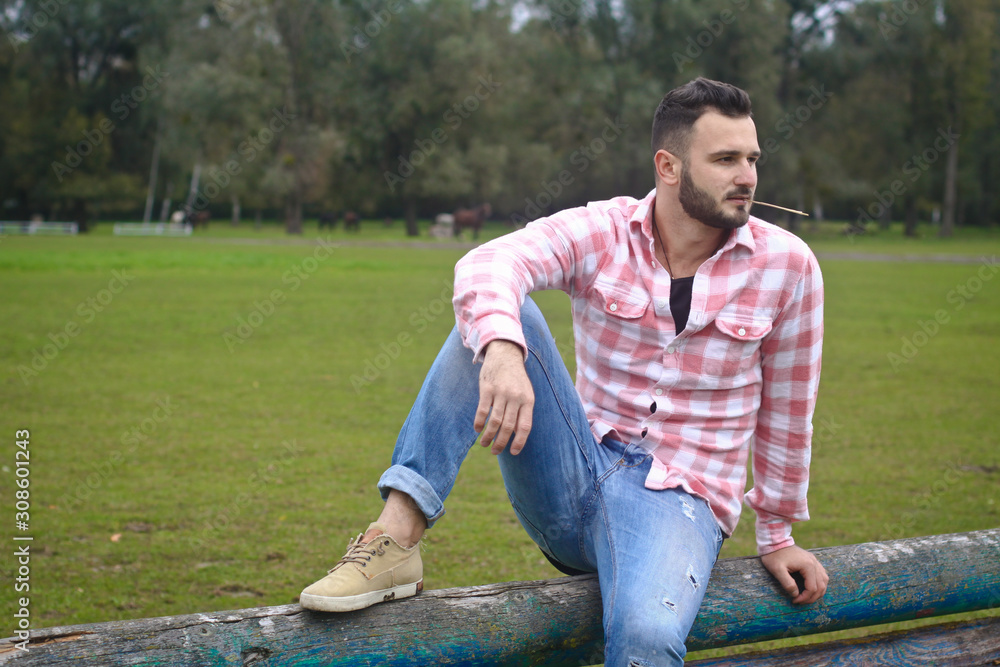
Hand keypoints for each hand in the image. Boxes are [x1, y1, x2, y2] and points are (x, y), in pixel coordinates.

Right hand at [474, 340, 533, 455]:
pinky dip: (479, 422)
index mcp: (528, 400)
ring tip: (484, 443)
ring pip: (495, 421)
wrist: (505, 355)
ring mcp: (501, 392)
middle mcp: (515, 397)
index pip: (525, 426)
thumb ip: (522, 413)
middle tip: (495, 452)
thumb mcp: (525, 393)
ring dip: (488, 436)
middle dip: (501, 443)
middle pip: (508, 427)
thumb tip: (518, 435)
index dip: (519, 441)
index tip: (513, 452)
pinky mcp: (487, 388)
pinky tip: (477, 429)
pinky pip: (482, 410)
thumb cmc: (516, 379)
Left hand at [760, 545, 828, 604]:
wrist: (774, 541)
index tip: (795, 601)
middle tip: (800, 602)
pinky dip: (819, 583)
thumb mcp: (777, 570)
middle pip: (821, 586)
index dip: (805, 597)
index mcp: (807, 565)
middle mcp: (814, 562)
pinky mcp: (811, 559)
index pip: (812, 588)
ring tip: (807, 598)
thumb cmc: (774, 555)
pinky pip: (821, 574)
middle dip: (812, 597)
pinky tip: (811, 587)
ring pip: (824, 580)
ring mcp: (814, 560)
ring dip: (818, 591)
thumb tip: (796, 594)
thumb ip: (787, 583)